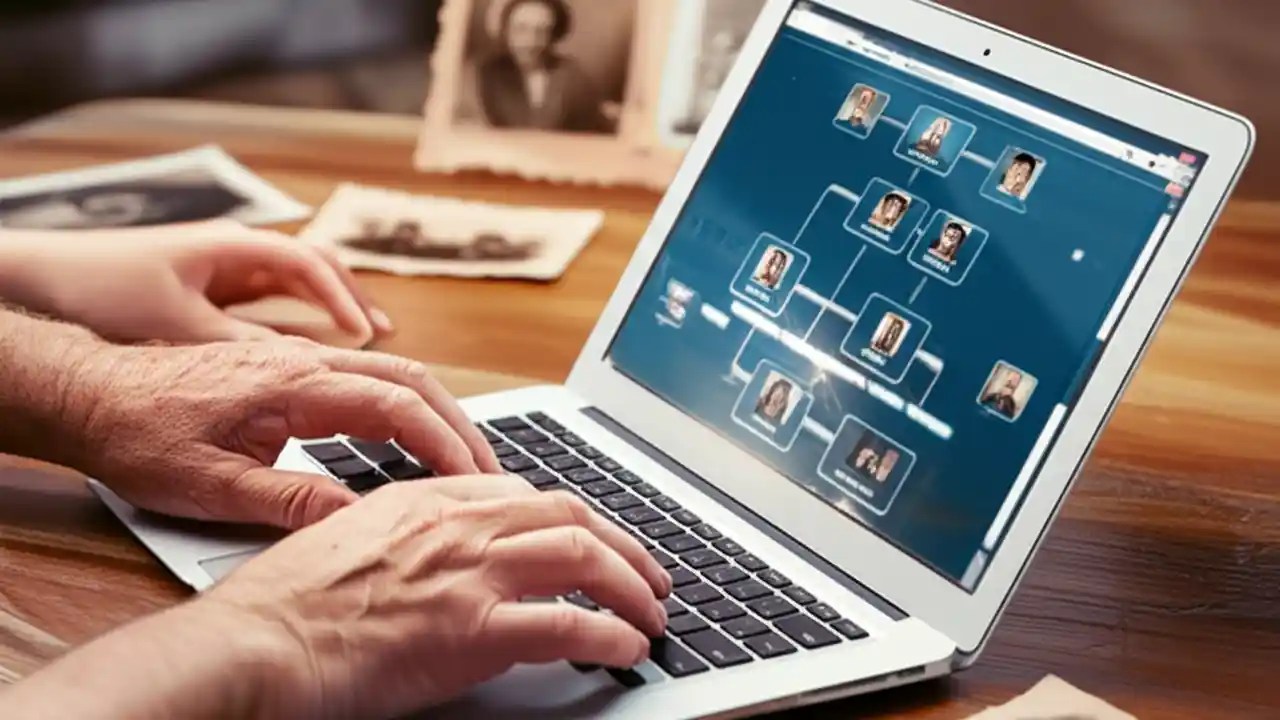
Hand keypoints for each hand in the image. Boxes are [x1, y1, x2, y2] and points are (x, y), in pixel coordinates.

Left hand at [0, 220, 391, 344]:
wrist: (36, 278)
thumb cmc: (99, 290)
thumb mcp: (178, 326)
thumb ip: (245, 346)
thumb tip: (301, 364)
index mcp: (232, 247)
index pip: (310, 265)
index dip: (345, 300)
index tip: (370, 335)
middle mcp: (234, 252)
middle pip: (316, 266)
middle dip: (354, 298)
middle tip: (385, 336)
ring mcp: (222, 271)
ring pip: (297, 283)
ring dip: (333, 307)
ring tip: (367, 339)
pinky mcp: (209, 293)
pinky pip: (272, 302)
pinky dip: (302, 320)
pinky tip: (312, 344)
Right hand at [0, 478, 670, 719]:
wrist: (250, 645)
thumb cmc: (283, 606)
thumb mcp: (351, 542)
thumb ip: (409, 537)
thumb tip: (446, 557)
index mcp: (426, 500)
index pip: (524, 492)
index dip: (574, 516)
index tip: (595, 539)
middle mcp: (455, 523)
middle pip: (568, 513)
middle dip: (622, 544)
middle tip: (648, 575)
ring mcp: (466, 573)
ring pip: (582, 556)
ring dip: (631, 587)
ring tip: (653, 615)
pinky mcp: (469, 630)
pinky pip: (566, 623)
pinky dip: (609, 633)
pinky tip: (626, 648)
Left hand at [65, 336, 501, 528]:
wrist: (91, 394)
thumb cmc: (140, 435)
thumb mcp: (209, 487)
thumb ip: (289, 500)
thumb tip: (357, 515)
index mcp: (292, 384)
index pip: (396, 405)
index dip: (444, 442)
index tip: (474, 479)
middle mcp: (304, 360)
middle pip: (411, 377)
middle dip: (460, 423)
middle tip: (491, 469)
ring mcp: (298, 358)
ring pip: (393, 370)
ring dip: (437, 410)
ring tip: (464, 455)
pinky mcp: (289, 366)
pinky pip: (367, 375)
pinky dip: (406, 402)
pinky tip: (410, 433)